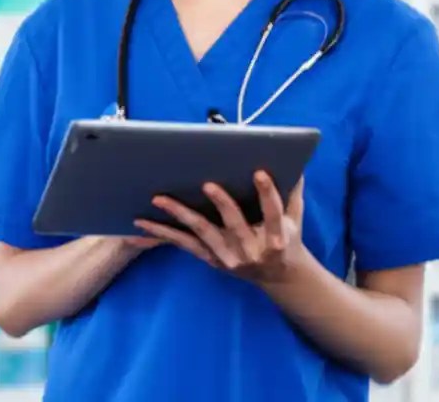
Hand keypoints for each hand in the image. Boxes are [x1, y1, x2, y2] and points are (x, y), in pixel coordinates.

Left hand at [133, 171, 305, 284]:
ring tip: (158, 199)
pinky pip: (185, 245)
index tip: (259, 172)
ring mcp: (229, 257)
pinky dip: (163, 234)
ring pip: (201, 233)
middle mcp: (252, 250)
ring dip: (178, 215)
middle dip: (222, 204)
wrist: (278, 277)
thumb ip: (292, 192)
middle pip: (234, 224)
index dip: (267, 193)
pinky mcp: (212, 260)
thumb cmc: (286, 238)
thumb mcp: (295, 218)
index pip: (272, 213)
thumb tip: (295, 162)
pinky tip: (142, 224)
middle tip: (207, 184)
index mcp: (276, 237)